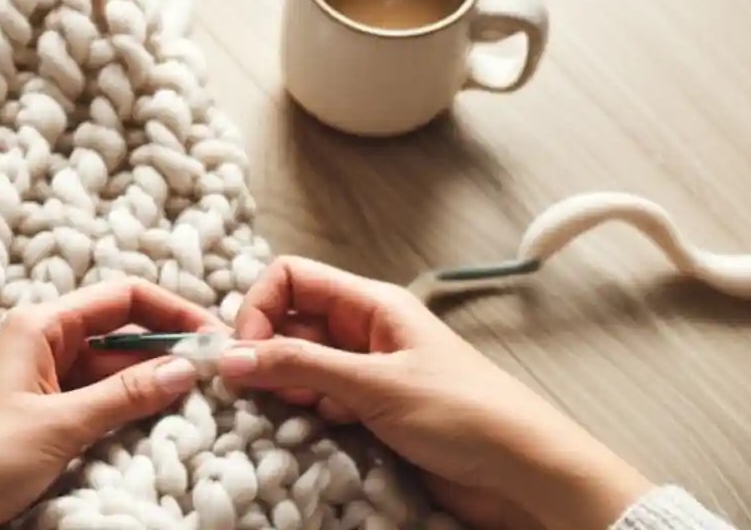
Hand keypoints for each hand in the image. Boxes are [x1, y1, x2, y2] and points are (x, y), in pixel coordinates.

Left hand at [0, 280, 221, 529]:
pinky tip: (161, 419)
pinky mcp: (49, 413)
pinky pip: (102, 399)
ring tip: (197, 399)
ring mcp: (48, 379)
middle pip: (125, 333)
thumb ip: (126, 395)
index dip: (172, 311)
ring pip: (117, 368)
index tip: (212, 336)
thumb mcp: (59, 426)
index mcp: (40, 326)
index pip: (123, 298)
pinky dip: (132, 406)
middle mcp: (46, 343)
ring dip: (153, 381)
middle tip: (216, 374)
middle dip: (169, 349)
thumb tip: (186, 368)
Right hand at [219, 257, 652, 529]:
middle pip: (289, 323)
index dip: (258, 308)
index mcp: (371, 304)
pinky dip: (303, 417)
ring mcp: (365, 373)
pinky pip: (317, 404)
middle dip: (262, 353)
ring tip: (287, 417)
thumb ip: (300, 366)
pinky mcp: (369, 413)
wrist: (522, 472)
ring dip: (282, 389)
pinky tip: (311, 435)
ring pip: (298, 367)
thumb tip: (228, 355)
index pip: (291, 279)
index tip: (241, 353)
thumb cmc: (465, 414)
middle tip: (249, 391)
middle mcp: (363, 332)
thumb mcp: (375, 384)